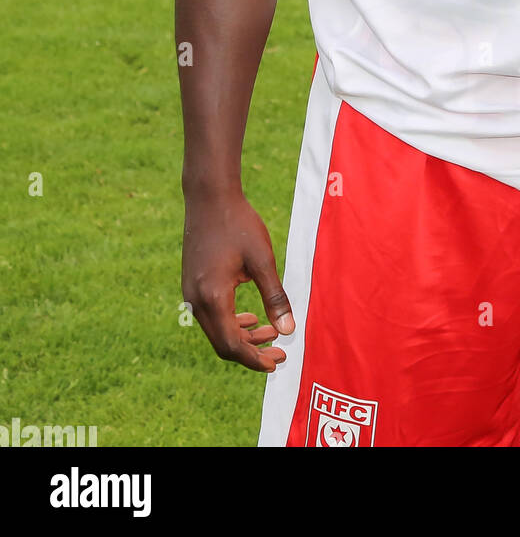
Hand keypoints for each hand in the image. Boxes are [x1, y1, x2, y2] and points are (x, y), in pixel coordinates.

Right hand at [181, 188, 294, 370]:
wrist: (209, 198)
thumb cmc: (238, 224)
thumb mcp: (262, 260)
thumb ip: (275, 297)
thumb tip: (288, 331)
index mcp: (212, 297)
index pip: (232, 344)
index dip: (255, 359)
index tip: (277, 362)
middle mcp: (195, 301)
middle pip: (222, 343)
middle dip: (251, 352)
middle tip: (279, 353)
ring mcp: (190, 294)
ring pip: (216, 330)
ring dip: (243, 337)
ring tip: (271, 333)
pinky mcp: (192, 286)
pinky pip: (211, 316)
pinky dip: (231, 323)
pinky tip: (252, 317)